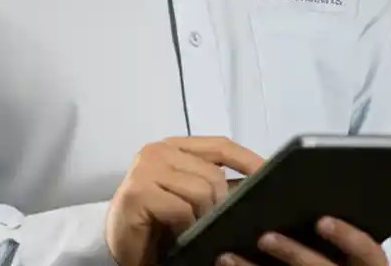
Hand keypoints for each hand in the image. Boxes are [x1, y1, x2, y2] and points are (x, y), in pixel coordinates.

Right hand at [106, 136, 263, 265]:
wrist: (120, 244)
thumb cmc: (158, 220)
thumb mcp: (191, 195)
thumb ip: (214, 182)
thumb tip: (257, 180)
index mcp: (173, 147)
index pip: (220, 145)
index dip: (248, 160)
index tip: (270, 176)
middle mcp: (157, 150)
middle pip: (213, 173)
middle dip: (218, 204)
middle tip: (207, 223)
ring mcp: (145, 169)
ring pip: (201, 190)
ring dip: (201, 217)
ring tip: (190, 228)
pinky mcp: (137, 191)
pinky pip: (181, 209)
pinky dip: (184, 227)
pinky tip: (177, 233)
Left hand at [219, 217, 388, 265]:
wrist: (305, 265)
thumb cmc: (329, 250)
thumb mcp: (339, 241)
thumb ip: (328, 221)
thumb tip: (301, 185)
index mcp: (363, 264)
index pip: (369, 252)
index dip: (348, 236)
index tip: (322, 219)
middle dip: (294, 254)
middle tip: (265, 236)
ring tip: (230, 254)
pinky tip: (224, 260)